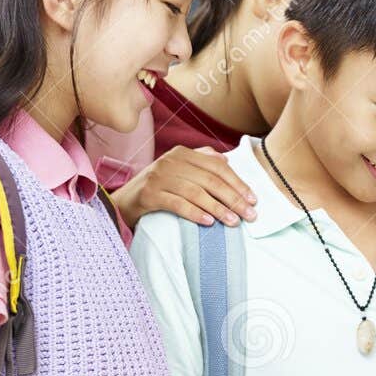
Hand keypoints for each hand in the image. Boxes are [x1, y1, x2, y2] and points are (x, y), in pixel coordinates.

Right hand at [110, 145, 255, 227]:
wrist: (122, 202)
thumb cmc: (157, 188)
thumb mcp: (178, 170)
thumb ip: (200, 161)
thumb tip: (226, 160)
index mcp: (182, 153)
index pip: (217, 167)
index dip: (238, 183)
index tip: (253, 200)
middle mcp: (170, 161)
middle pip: (210, 180)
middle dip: (233, 198)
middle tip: (250, 215)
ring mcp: (158, 177)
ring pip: (196, 192)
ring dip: (218, 208)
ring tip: (233, 222)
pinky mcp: (149, 194)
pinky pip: (177, 204)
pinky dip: (195, 213)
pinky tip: (208, 223)